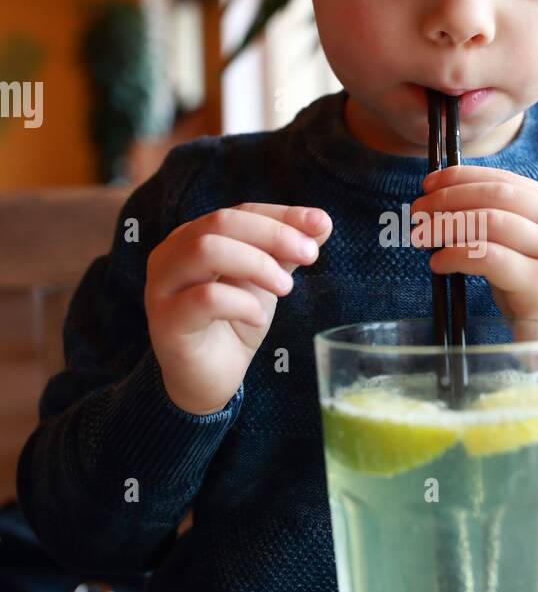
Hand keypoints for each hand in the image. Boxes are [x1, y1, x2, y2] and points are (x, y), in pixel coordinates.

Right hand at [145, 203, 331, 414]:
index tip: (320, 226)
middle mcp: (171, 254)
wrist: (209, 379)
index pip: (239, 212)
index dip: (281, 216)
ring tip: (286, 288)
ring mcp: (162, 287)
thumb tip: (321, 222)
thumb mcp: (265, 281)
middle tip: (309, 256)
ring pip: (206, 250)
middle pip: (221, 222)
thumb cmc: (233, 323)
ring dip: (257, 264)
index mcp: (193, 237)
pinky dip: (241, 303)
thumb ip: (286, 252)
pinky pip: (205, 298)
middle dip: (273, 235)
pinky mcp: (166, 321)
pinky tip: (259, 316)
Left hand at [410, 166, 537, 396]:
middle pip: (498, 197)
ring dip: (448, 225)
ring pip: (492, 222)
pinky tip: (439, 263)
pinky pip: (490, 258)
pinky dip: (456, 255)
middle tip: (417, 212)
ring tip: (421, 237)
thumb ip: (500, 226)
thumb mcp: (527, 253)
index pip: (508, 180)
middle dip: (450, 199)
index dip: (464, 177)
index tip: (430, 183)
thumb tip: (441, 207)